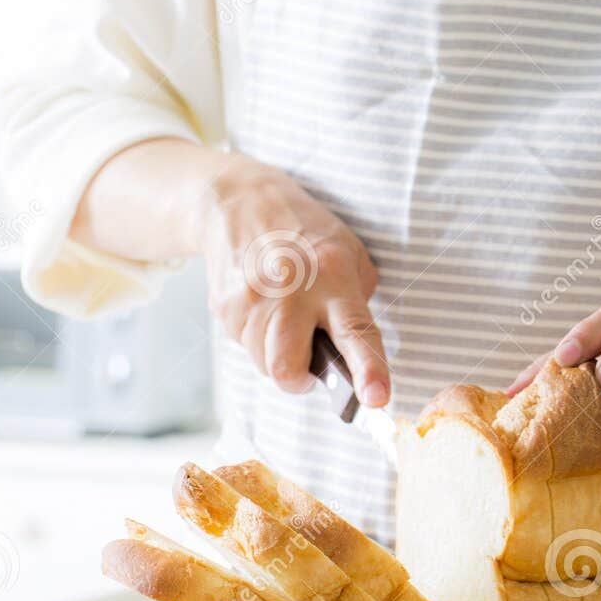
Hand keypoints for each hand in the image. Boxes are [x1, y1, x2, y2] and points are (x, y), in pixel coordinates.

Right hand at [198, 154, 389, 406]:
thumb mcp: (348, 251)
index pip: (354, 332)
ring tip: (282, 318)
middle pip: (287, 369)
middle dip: (298, 378)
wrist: (238, 202)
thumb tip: (353, 353)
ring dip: (277, 354)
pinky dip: (257, 337)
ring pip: (264, 364)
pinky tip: (261, 305)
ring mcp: (251, 301)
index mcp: (332, 275)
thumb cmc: (303, 231)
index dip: (368, 370)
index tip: (375, 399)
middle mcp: (290, 291)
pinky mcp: (224, 307)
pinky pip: (244, 346)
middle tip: (307, 363)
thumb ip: (356, 302)